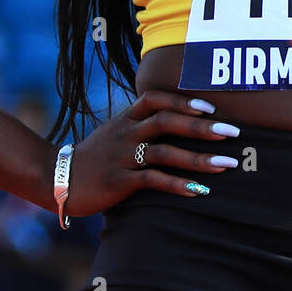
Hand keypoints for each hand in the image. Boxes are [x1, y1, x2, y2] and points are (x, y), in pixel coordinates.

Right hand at [64, 89, 241, 215]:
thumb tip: (176, 121)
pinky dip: (178, 185)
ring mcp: (122, 157)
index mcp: (126, 118)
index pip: (156, 99)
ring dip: (198, 158)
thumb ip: (141, 125)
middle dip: (202, 126)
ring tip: (226, 164)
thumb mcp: (116, 133)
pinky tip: (199, 192)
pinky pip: (152, 180)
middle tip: (233, 132)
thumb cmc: (95, 157)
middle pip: (166, 122)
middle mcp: (125, 133)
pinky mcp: (118, 181)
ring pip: (165, 152)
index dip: (183, 100)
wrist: (58, 179)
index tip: (211, 107)